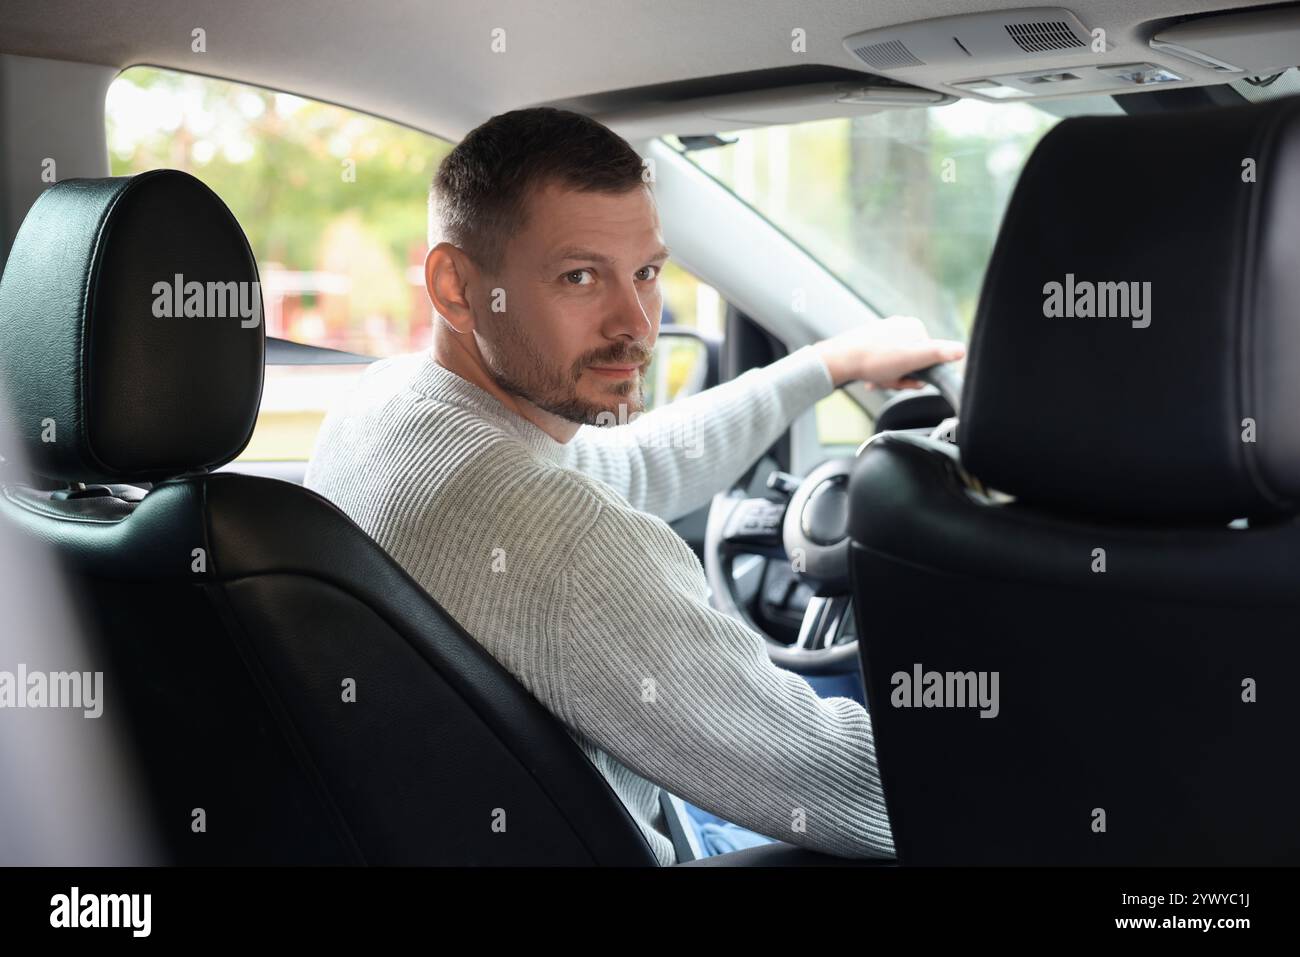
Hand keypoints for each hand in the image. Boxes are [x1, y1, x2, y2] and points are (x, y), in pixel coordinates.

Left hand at [812, 316, 965, 389]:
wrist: (841, 360)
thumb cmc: (877, 359)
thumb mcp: (914, 358)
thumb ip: (939, 354)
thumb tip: (963, 350)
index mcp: (915, 327)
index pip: (928, 357)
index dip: (919, 373)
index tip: (907, 378)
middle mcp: (901, 326)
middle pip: (911, 362)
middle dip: (902, 377)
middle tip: (889, 381)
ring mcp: (885, 333)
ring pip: (896, 365)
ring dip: (889, 378)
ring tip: (876, 380)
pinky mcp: (871, 341)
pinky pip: (883, 363)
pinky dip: (878, 374)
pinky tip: (870, 380)